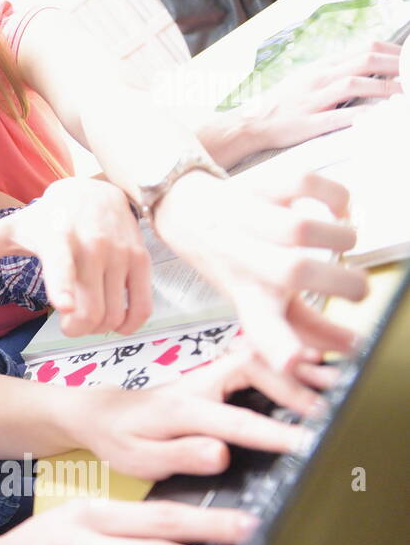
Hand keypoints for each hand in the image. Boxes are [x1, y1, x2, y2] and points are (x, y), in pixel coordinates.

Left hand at [0, 177, 152, 335]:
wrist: (94, 189)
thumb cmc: (43, 217)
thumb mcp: (8, 231)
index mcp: (55, 237)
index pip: (60, 264)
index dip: (63, 286)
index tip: (64, 307)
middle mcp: (91, 244)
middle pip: (88, 308)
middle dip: (75, 329)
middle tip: (67, 323)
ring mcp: (119, 252)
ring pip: (113, 312)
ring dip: (99, 327)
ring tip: (88, 316)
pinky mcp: (140, 259)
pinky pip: (140, 307)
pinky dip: (127, 323)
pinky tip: (114, 320)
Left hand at [72, 349, 335, 480]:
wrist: (97, 412)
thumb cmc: (119, 438)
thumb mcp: (141, 458)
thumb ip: (180, 456)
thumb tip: (220, 454)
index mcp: (180, 409)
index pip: (234, 420)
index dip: (272, 433)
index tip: (306, 443)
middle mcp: (197, 384)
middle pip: (250, 369)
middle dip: (290, 387)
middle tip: (324, 411)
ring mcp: (206, 375)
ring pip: (256, 359)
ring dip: (291, 371)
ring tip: (329, 387)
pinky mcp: (213, 374)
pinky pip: (254, 361)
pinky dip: (282, 365)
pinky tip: (306, 373)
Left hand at [151, 169, 367, 371]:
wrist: (184, 212)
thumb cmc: (230, 259)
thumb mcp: (258, 297)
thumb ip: (301, 324)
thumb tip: (346, 346)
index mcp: (245, 293)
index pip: (260, 326)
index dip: (282, 347)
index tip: (300, 363)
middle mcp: (242, 258)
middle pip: (293, 271)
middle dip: (339, 282)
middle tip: (359, 289)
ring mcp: (247, 220)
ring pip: (300, 227)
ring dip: (341, 235)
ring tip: (346, 241)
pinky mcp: (256, 186)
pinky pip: (304, 181)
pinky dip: (335, 195)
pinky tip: (337, 208)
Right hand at [244, 40, 401, 151]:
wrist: (249, 123)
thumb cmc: (281, 104)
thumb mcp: (306, 79)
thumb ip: (334, 72)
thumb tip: (365, 66)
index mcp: (322, 66)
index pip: (365, 48)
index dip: (394, 51)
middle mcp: (319, 78)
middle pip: (365, 60)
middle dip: (398, 65)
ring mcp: (313, 99)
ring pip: (356, 84)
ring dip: (387, 88)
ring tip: (407, 94)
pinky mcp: (308, 122)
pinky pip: (340, 116)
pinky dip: (363, 115)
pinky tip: (381, 117)